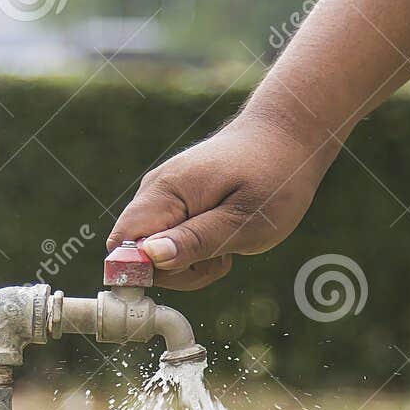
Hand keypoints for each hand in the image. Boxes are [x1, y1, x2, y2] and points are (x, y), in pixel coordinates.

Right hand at [108, 115, 336, 289]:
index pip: (122, 245)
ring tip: (227, 244)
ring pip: (157, 256)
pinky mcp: (175, 206)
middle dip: (178, 272)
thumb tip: (149, 257)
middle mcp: (154, 194)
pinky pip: (172, 244)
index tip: (186, 271)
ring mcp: (163, 199)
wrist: (286, 136)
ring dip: (191, 265)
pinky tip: (224, 236)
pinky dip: (198, 253)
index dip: (140, 272)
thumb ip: (195, 240)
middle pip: (138, 257)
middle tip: (221, 257)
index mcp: (165, 193)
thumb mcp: (243, 220)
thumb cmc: (274, 177)